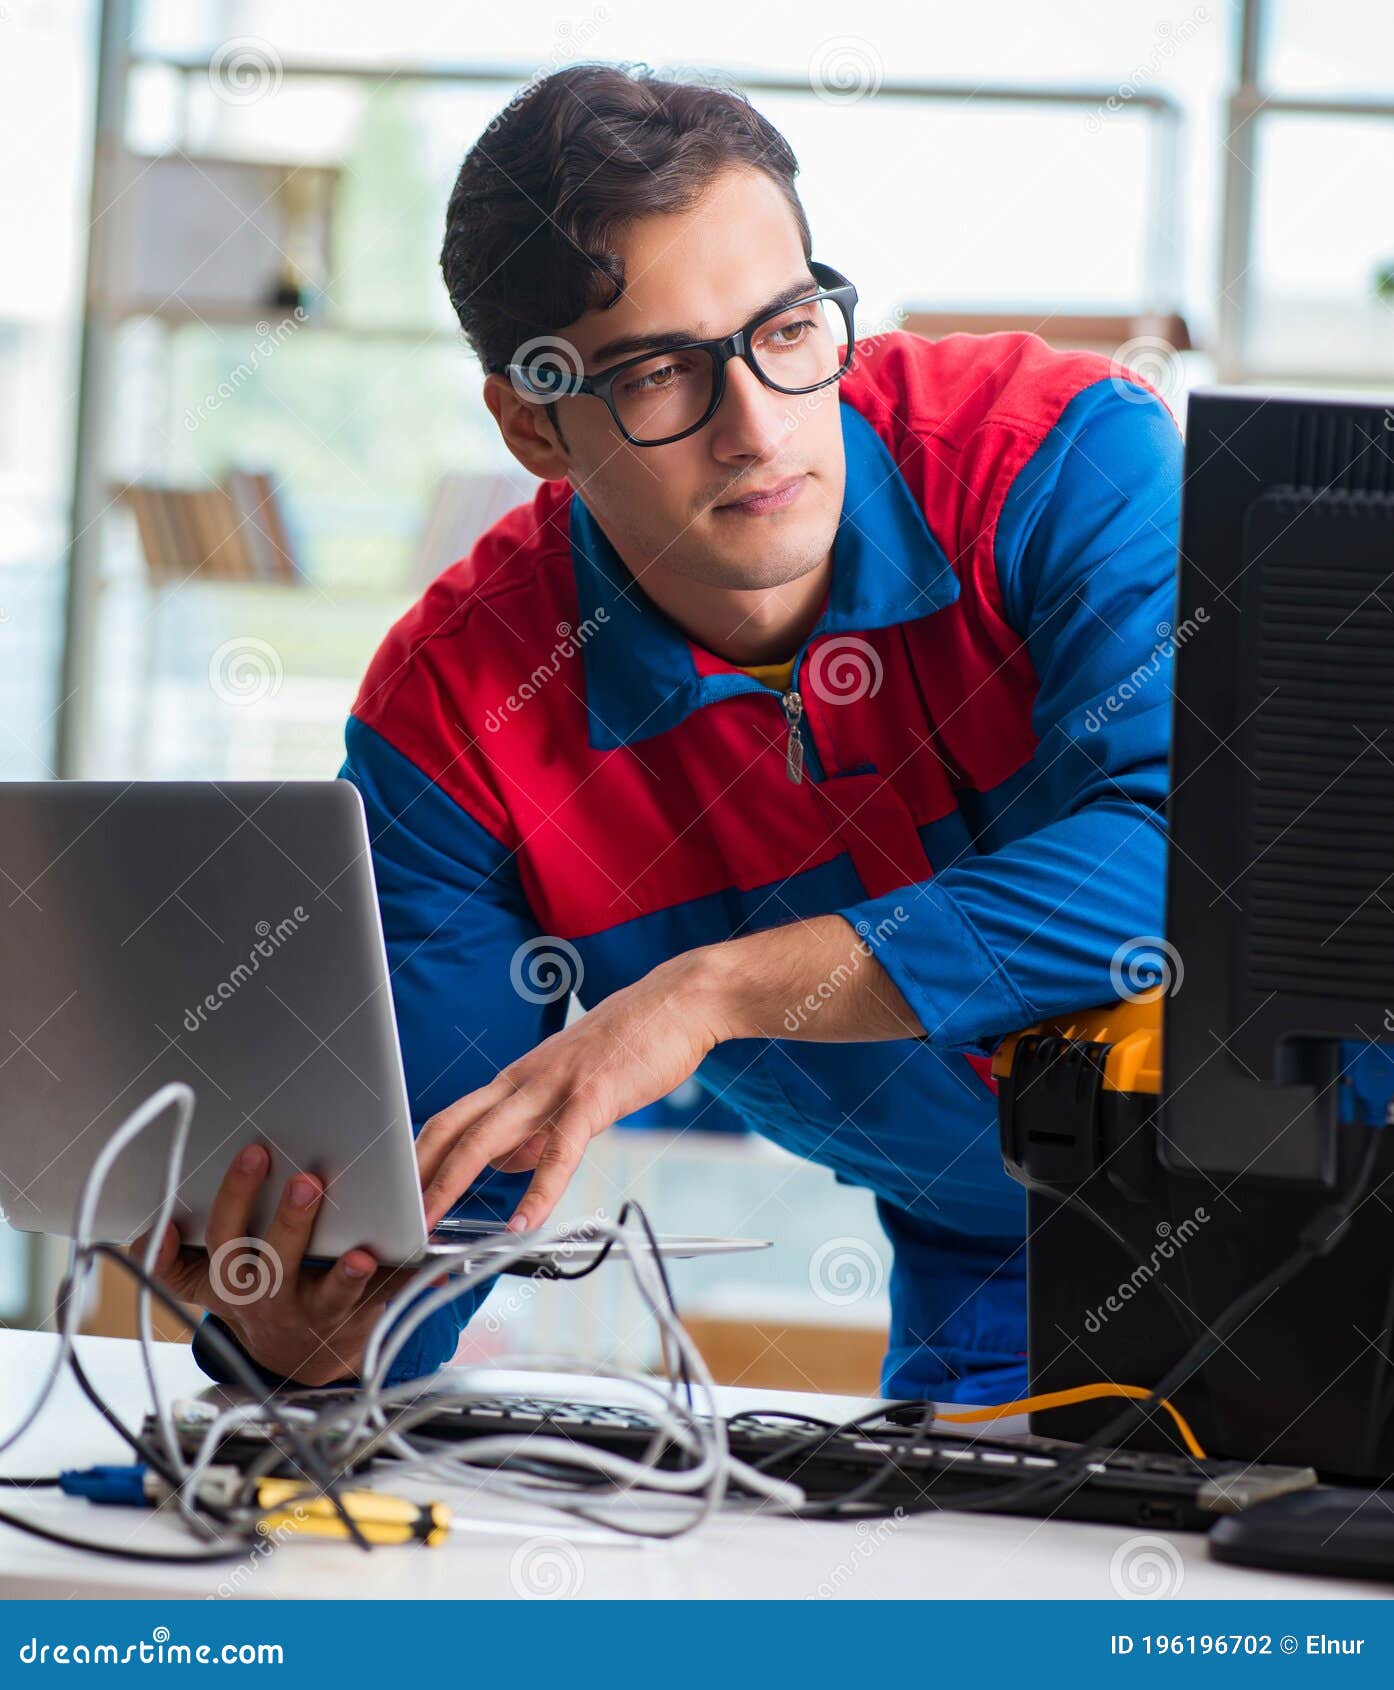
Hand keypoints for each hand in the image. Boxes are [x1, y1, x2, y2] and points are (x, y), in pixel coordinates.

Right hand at [136, 1143, 415, 1386]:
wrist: (294, 1361)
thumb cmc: (251, 1297)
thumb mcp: (204, 1285)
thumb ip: (173, 1260)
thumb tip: (156, 1229)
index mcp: (233, 1283)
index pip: (227, 1235)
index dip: (235, 1197)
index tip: (253, 1153)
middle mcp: (273, 1300)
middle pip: (277, 1261)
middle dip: (291, 1222)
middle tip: (307, 1181)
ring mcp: (318, 1315)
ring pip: (331, 1297)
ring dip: (345, 1277)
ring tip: (361, 1254)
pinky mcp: (362, 1321)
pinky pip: (386, 1305)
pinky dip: (405, 1289)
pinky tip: (429, 1268)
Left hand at [416, 950, 726, 1234]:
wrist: (678, 1002)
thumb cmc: (631, 1044)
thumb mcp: (572, 1086)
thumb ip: (538, 1126)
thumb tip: (510, 1166)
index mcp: (516, 1079)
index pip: (450, 1119)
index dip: (418, 1158)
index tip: (400, 1195)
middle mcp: (523, 1080)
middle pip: (450, 1127)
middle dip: (416, 1175)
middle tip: (393, 1217)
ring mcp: (554, 1086)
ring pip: (486, 1138)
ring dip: (450, 1184)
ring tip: (428, 1224)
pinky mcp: (593, 1096)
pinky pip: (558, 1152)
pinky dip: (537, 1193)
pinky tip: (523, 1224)